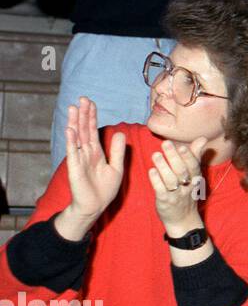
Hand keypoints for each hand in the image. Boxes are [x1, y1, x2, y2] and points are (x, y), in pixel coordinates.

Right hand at [58, 98, 125, 238]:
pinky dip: (72, 140)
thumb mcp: (116, 167)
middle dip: (83, 114)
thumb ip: (117, 151)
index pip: (93, 131)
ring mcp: (80, 159)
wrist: (95, 206)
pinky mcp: (76, 168)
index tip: (91, 103)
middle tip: (82, 98)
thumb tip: (119, 133)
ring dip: (75, 123)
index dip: (92, 117)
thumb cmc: (105, 189)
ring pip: (77, 137)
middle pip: (84, 130)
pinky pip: (73, 152)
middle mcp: (87, 153)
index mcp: (97, 152)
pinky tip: (70, 129)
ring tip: (73, 108)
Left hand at [148, 137, 207, 230]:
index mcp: (196, 179)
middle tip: (165, 144)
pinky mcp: (165, 202)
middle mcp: (188, 187)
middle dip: (174, 157)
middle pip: (182, 171)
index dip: (188, 156)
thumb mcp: (194, 175)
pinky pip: (161, 190)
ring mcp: (176, 195)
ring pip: (171, 180)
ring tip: (155, 155)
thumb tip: (202, 139)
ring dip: (163, 167)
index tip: (182, 146)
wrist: (183, 219)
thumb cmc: (187, 192)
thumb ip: (196, 156)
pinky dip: (156, 180)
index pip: (194, 166)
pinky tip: (151, 171)